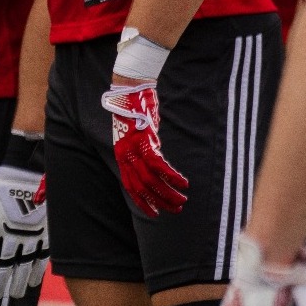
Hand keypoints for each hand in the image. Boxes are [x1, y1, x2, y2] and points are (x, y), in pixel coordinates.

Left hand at [0, 164, 48, 301]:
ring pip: (24, 265)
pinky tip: (33, 283)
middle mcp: (12, 234)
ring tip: (14, 295)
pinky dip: (38, 270)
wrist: (29, 171)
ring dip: (18, 282)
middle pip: (5, 265)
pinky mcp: (45, 232)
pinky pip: (42, 256)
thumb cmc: (1, 184)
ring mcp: (31, 234)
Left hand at [100, 80, 188, 216]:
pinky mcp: (145, 142)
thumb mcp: (135, 136)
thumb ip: (142, 151)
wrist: (129, 91)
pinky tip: (184, 183)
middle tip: (175, 210)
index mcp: (121, 155)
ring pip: (151, 180)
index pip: (130, 186)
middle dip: (159, 202)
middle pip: (142, 187)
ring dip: (168, 193)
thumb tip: (155, 164)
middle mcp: (125, 155)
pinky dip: (171, 177)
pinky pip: (159, 166)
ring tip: (182, 201)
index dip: (142, 202)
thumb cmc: (134, 113)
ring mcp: (134, 149)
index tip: (155, 214)